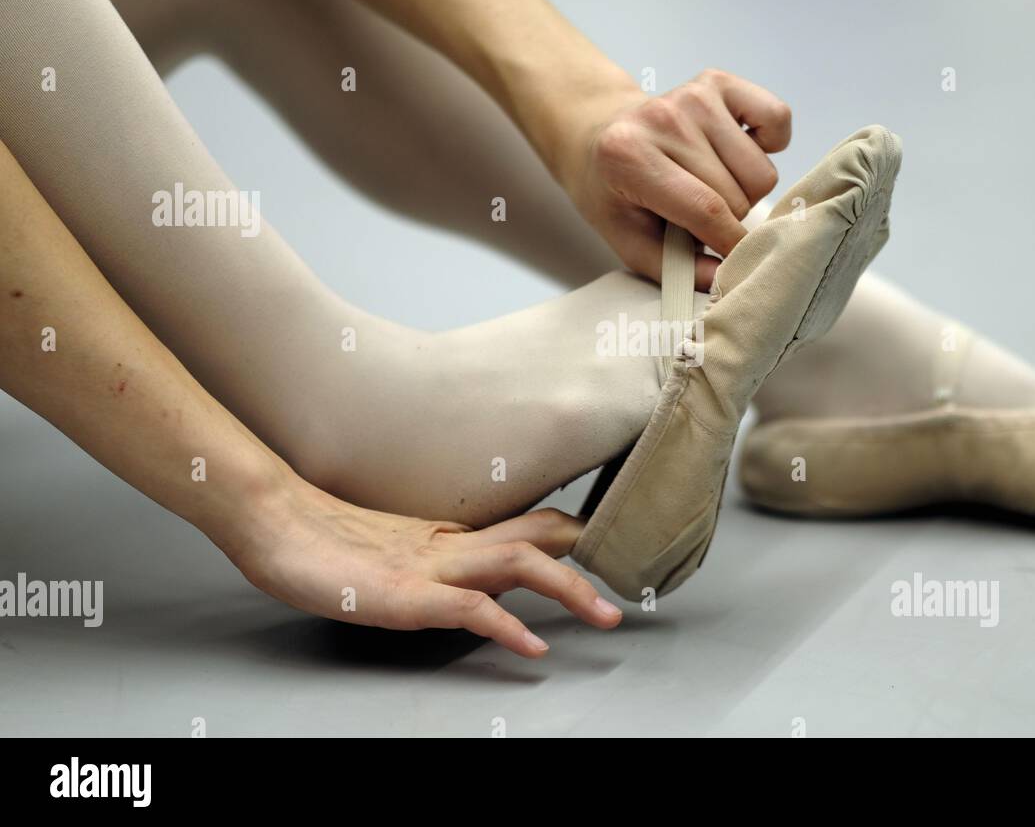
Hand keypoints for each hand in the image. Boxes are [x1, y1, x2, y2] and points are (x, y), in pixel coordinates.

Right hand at [224, 483, 621, 657]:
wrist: (271, 519)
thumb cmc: (322, 537)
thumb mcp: (392, 552)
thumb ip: (436, 559)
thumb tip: (478, 578)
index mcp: (450, 536)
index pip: (527, 525)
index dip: (574, 533)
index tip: (614, 547)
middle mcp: (450, 545)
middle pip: (538, 537)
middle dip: (591, 558)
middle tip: (630, 584)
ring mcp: (429, 567)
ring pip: (518, 565)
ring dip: (570, 589)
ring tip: (607, 617)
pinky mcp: (405, 595)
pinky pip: (468, 610)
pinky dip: (507, 627)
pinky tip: (532, 647)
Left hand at [560, 69, 792, 289]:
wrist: (597, 132)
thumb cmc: (613, 191)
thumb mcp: (625, 238)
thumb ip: (671, 267)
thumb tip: (722, 280)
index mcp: (631, 157)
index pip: (706, 209)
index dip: (730, 244)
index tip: (738, 262)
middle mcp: (664, 118)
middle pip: (740, 193)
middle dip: (729, 218)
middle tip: (701, 216)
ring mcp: (693, 95)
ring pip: (761, 168)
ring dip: (744, 188)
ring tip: (711, 184)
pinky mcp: (717, 82)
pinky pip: (777, 117)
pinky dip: (768, 142)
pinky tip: (734, 152)